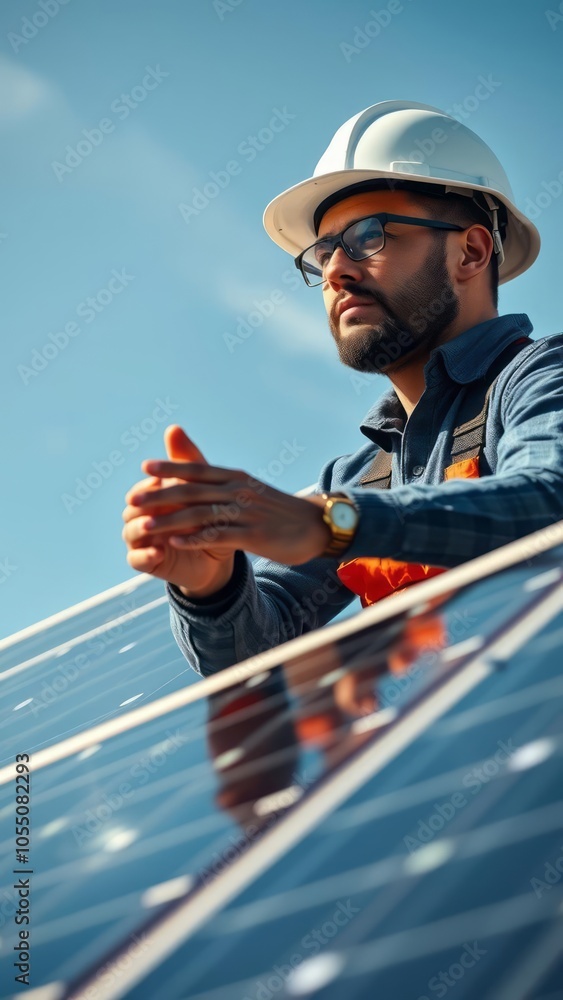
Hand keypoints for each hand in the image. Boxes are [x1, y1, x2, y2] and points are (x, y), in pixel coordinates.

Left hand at [124, 425, 330, 567]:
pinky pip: (217, 536)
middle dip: (159, 494)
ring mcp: (246, 512)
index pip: (197, 469)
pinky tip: (174, 543)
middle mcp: (238, 491)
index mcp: (236, 478)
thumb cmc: (279, 512)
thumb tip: (200, 482)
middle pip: (191, 490)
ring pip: (199, 514)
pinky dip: (193, 538)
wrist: (316, 526)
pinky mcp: (254, 535)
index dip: (170, 467)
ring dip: (169, 520)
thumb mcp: (251, 491)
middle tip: (132, 499)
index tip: (144, 467)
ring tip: (144, 526)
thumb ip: (225, 486)